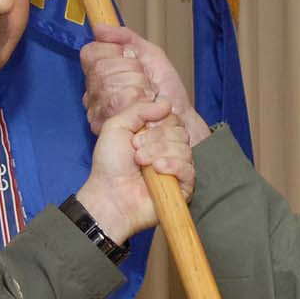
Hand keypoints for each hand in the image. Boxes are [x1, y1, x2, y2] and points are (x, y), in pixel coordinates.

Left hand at [70, 98, 190, 242]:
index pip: (174, 120)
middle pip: (180, 132)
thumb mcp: (116, 127)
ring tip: (141, 163)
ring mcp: (177, 169)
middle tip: (136, 151)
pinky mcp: (183, 187)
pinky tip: (158, 169)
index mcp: (157, 136)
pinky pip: (189, 169)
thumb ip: (139, 110)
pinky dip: (173, 166)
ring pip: (185, 149)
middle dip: (156, 140)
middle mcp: (169, 151)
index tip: (136, 136)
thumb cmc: (110, 165)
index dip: (159, 124)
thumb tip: (167, 103)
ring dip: (159, 153)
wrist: (110, 195)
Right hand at [81, 25, 209, 145]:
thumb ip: (125, 38)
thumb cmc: (167, 92)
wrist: (181, 117)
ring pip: (108, 85)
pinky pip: (116, 104)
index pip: (91, 53)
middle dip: (131, 71)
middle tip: (145, 82)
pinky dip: (138, 101)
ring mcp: (96, 110)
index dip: (114, 53)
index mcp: (100, 73)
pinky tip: (146, 106)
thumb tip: (100, 28)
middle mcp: (93, 92)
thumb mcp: (150, 55)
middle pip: (100, 68)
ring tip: (147, 95)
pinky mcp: (104, 126)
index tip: (133, 59)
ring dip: (137, 86)